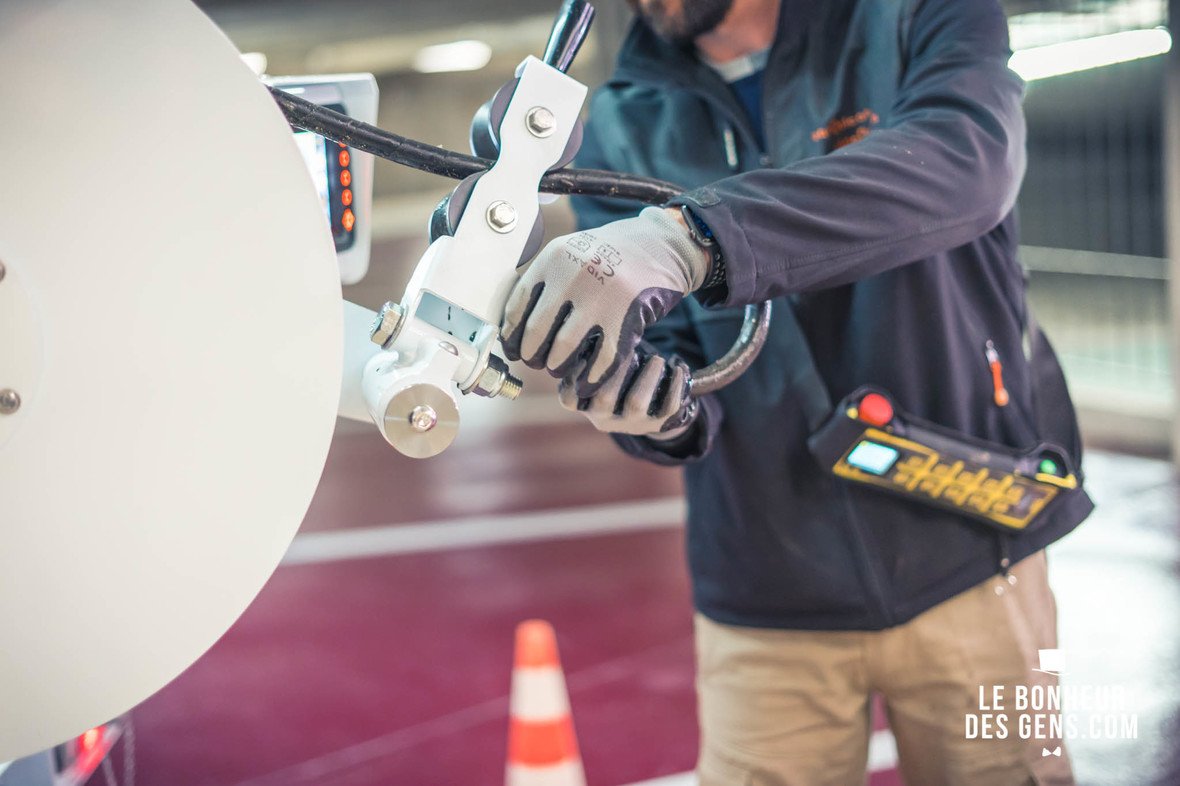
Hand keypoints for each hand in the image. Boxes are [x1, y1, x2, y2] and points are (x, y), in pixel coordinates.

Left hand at [501, 206, 710, 394]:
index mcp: (553, 258)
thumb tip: (515, 324)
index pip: (517, 306)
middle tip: (535, 361)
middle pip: (537, 332)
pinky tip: (587, 382)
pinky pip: (601, 359)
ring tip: (559, 368)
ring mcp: (601, 297)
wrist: (663, 244)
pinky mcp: (626, 316)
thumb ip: (546, 280)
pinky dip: (591, 377)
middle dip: (532, 355)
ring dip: (558, 367)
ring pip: (564, 350)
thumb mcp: (573, 253)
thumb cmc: (613, 254)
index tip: (513, 348)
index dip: (511, 335)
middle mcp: (573, 275)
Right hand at [558, 344, 697, 436]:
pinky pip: (668, 408)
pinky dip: (676, 386)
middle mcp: (603, 417)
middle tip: (630, 348)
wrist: (648, 406)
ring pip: (636, 403)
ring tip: (657, 359)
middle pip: (604, 398)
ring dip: (648, 377)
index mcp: (584, 404)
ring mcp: (630, 423)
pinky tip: (678, 368)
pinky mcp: (656, 424)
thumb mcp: (599, 363)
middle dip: (618, 370)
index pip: (569, 399)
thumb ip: (593, 347)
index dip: (576, 377)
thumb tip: (593, 314)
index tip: (589, 352)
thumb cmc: (617, 373)